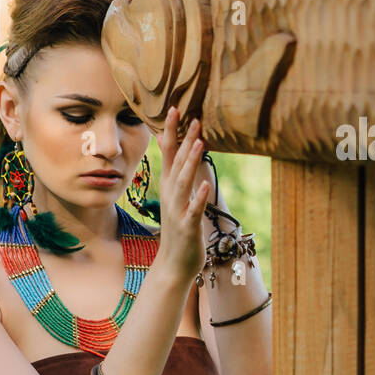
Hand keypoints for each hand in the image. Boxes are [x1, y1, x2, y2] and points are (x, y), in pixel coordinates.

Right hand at [155, 106, 211, 282]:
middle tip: (189, 116)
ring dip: (190, 162)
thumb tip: (188, 159)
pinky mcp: (187, 227)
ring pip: (183, 182)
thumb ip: (184, 180)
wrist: (173, 265)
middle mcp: (170, 195)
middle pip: (175, 162)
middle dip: (182, 139)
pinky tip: (205, 185)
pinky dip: (199, 197)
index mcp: (170, 188)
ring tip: (198, 142)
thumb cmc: (181, 231)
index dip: (170, 131)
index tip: (174, 109)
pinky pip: (193, 210)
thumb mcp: (181, 200)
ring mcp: (178, 210)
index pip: (168, 153)